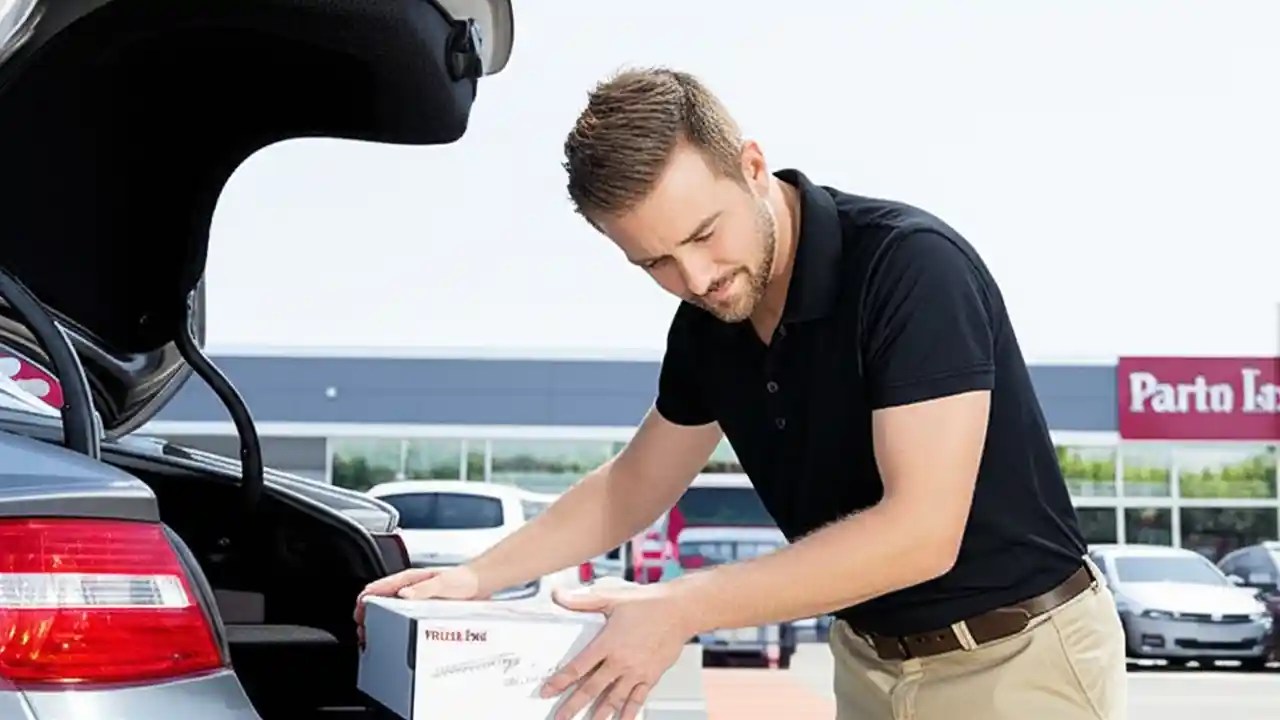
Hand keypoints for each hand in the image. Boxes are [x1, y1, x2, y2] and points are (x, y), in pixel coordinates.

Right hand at [352, 565, 483, 645]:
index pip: (380, 586)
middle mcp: (410, 589)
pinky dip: (394, 627)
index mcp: (410, 579)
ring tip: (372, 636)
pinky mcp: (424, 611)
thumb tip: (404, 594)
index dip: (366, 598)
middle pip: (381, 601)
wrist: (480, 584)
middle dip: (368, 613)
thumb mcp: (443, 582)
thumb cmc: (463, 579)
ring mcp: (416, 600)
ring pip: (390, 610)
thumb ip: (424, 588)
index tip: (359, 610)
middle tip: (363, 630)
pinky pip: (404, 618)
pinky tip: (394, 637)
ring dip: (379, 622)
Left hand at [540, 583, 690, 719]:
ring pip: (613, 699)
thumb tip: (558, 595)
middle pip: (591, 689)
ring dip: (598, 715)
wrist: (680, 610)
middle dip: (573, 706)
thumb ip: (582, 600)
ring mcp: (636, 672)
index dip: (560, 681)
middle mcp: (620, 662)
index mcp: (607, 643)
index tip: (547, 691)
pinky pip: (637, 700)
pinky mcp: (651, 677)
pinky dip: (628, 713)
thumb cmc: (648, 603)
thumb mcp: (612, 597)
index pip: (578, 667)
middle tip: (561, 717)